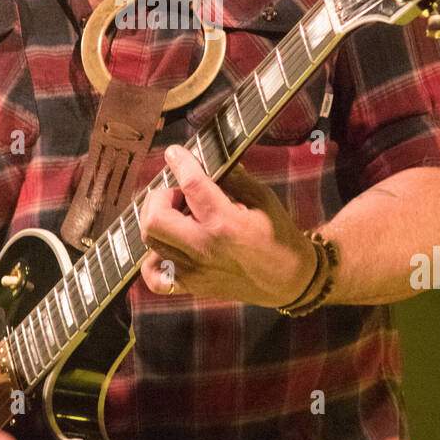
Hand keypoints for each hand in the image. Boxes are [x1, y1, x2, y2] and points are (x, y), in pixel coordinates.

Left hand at [138, 145, 318, 309]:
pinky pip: (153, 276)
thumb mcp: (262, 198)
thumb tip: (209, 158)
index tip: (173, 153)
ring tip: (178, 218)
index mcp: (226, 222)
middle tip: (177, 194)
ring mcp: (194, 270)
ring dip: (159, 221)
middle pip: (155, 219)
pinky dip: (152, 260)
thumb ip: (233, 177)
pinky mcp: (191, 286)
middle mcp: (205, 247)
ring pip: (150, 241)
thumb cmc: (277, 235)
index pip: (191, 185)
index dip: (179, 162)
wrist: (288, 280)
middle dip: (159, 197)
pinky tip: (168, 247)